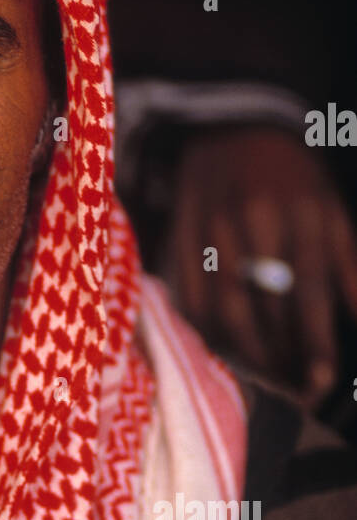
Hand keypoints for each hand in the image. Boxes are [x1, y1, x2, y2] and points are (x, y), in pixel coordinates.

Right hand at [167, 126, 356, 408]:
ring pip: (221, 310)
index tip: (321, 381)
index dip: (315, 341)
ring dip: (243, 352)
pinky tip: (228, 349)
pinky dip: (208, 332)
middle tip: (295, 389)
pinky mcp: (179, 240)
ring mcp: (210, 232)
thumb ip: (349, 267)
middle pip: (262, 309)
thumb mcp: (333, 212)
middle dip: (279, 358)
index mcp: (301, 215)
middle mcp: (252, 223)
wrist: (231, 130)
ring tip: (266, 375)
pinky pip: (190, 300)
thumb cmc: (292, 180)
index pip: (309, 290)